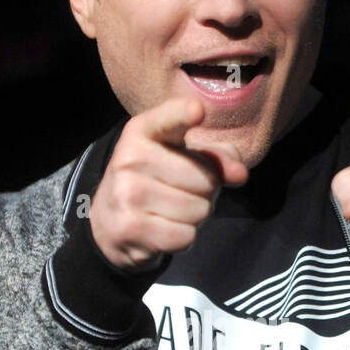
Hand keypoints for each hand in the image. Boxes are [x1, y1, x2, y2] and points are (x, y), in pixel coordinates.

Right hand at [88, 97, 248, 270]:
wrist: (110, 223)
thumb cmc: (158, 182)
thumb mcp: (184, 159)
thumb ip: (217, 158)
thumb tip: (239, 174)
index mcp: (143, 131)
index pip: (169, 119)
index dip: (184, 114)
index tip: (197, 110)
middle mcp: (130, 157)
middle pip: (205, 179)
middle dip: (206, 192)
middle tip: (184, 192)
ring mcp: (126, 193)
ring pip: (198, 210)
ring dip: (195, 217)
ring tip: (172, 211)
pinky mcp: (129, 227)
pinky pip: (184, 236)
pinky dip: (183, 238)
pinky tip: (163, 229)